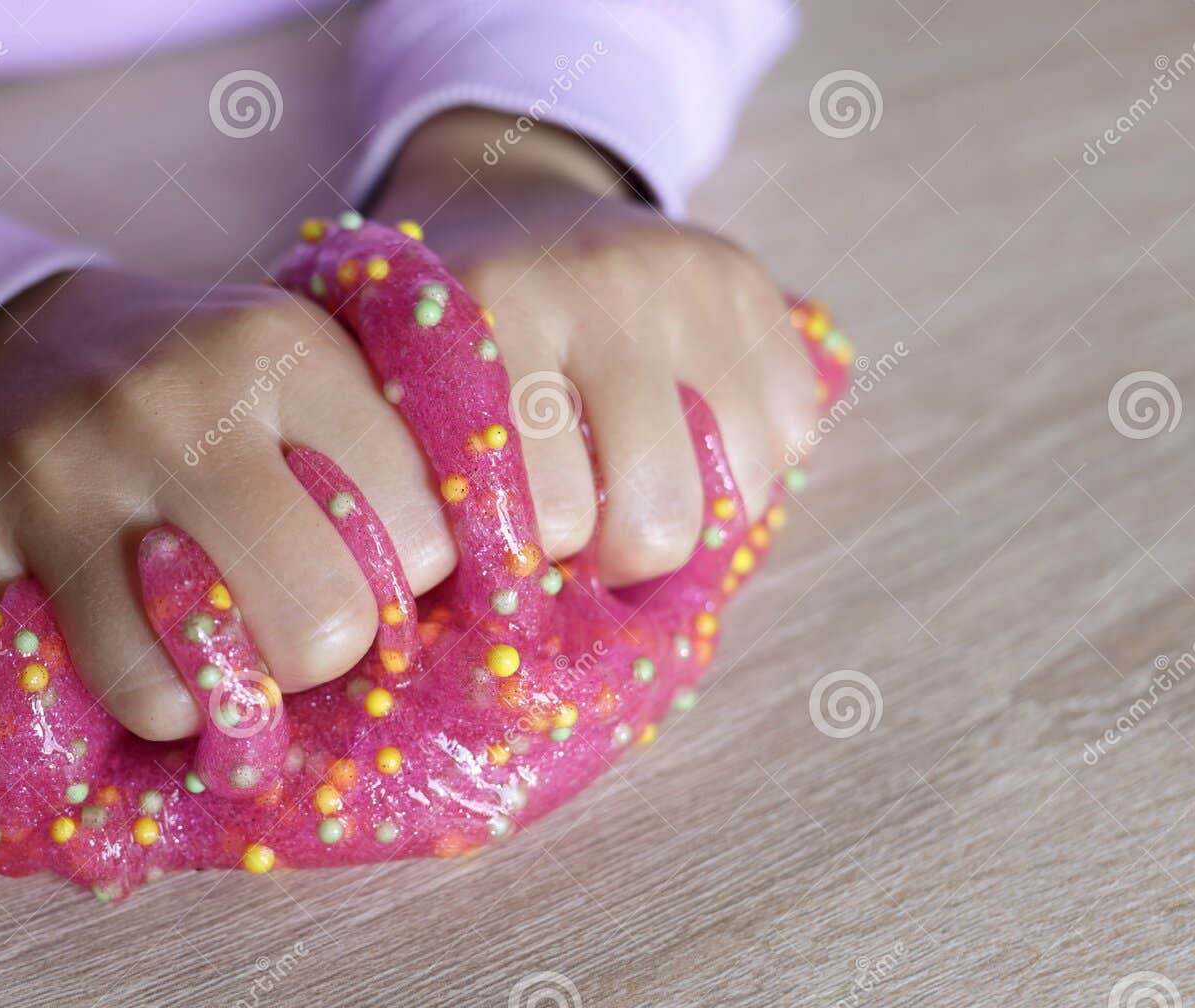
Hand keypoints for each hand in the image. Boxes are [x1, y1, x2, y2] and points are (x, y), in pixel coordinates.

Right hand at [0, 270, 460, 739]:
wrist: (7, 346)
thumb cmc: (193, 393)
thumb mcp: (303, 376)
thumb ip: (388, 462)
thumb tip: (480, 608)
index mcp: (285, 349)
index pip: (420, 535)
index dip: (406, 577)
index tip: (367, 559)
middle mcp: (174, 402)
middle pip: (317, 626)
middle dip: (315, 654)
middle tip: (287, 628)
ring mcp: (58, 469)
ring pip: (183, 689)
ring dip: (205, 696)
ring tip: (195, 639)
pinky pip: (81, 691)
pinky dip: (116, 692)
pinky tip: (115, 639)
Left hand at [369, 109, 816, 582]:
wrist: (512, 205)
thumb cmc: (455, 338)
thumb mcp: (404, 389)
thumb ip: (429, 478)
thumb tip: (482, 615)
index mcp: (491, 314)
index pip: (545, 517)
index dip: (534, 560)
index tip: (510, 546)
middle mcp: (597, 287)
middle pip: (653, 521)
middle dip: (617, 553)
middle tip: (582, 530)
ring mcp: (686, 281)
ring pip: (735, 493)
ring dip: (690, 516)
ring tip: (633, 484)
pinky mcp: (749, 282)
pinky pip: (790, 437)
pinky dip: (748, 464)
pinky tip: (689, 437)